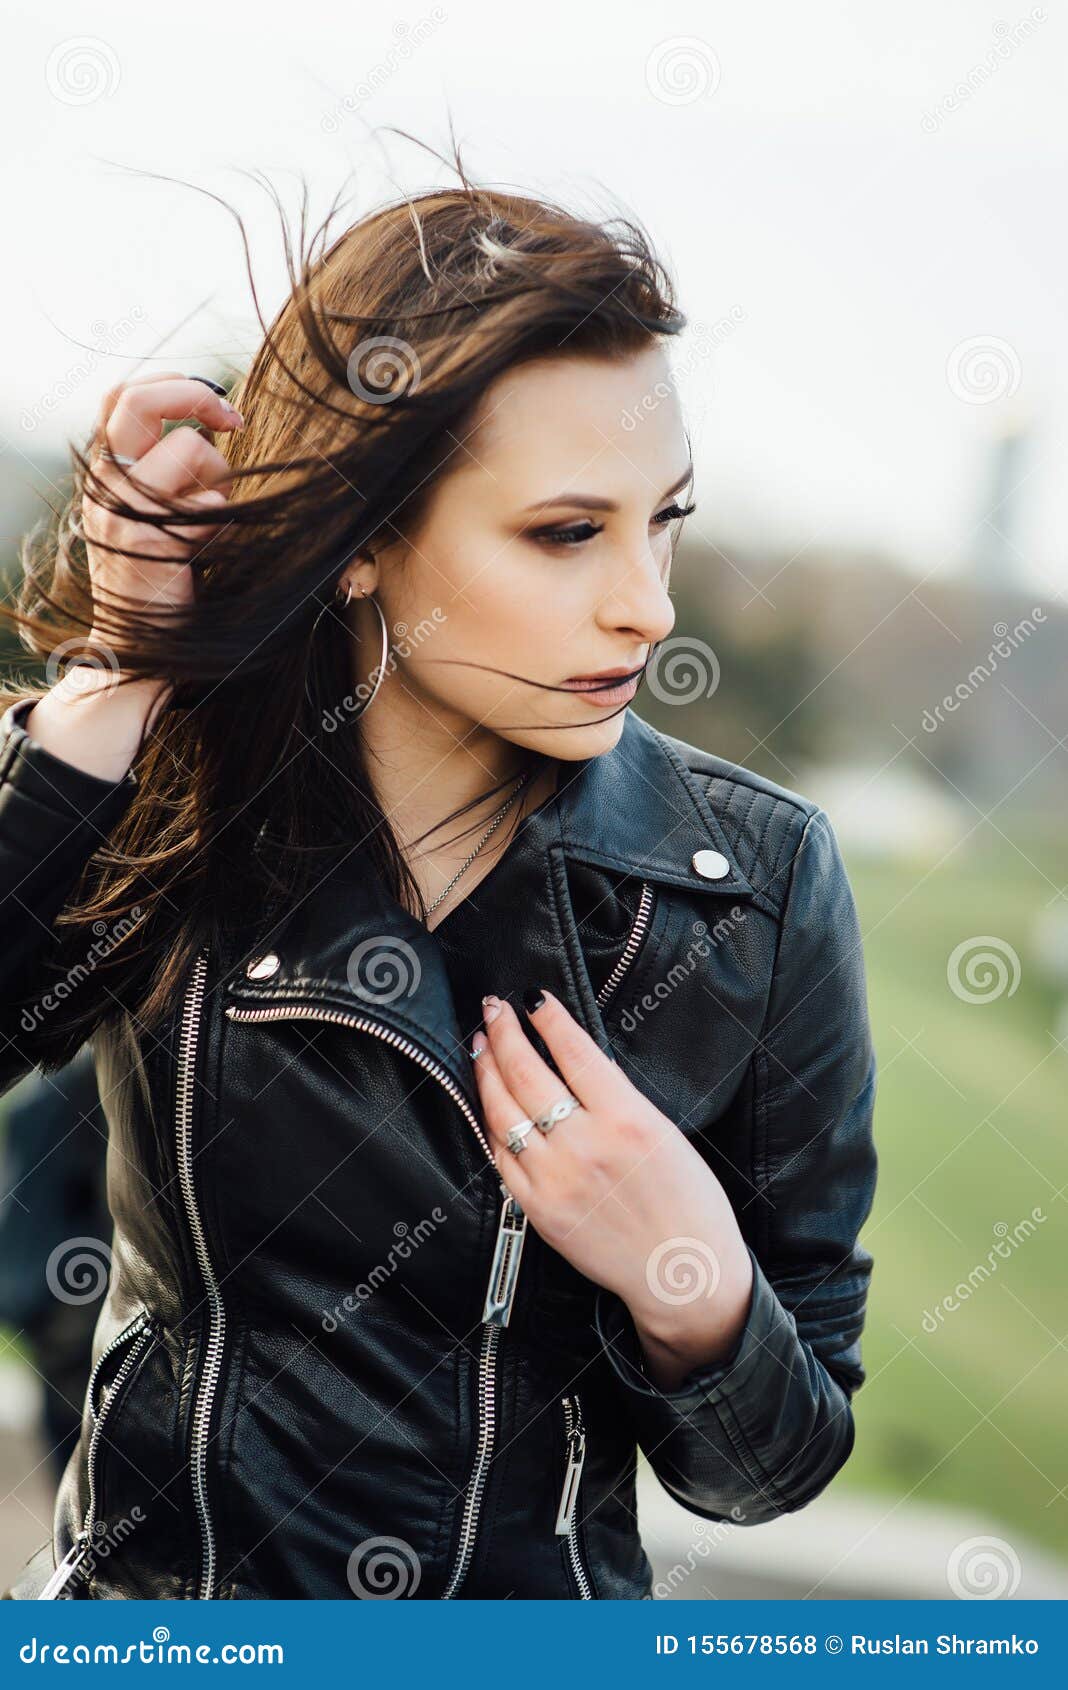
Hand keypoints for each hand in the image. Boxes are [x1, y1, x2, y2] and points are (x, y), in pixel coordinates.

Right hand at [80, 372, 243, 663]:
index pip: (123, 395)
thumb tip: (212, 419)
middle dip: (196, 398)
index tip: (219, 408)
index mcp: (105, 472)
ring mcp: (122, 509)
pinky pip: (211, 503)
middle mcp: (104, 483)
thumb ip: (166, 469)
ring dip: (221, 481)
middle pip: (141, 400)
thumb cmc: (162, 578)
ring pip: (193, 449)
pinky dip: (225, 523)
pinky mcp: (148, 537)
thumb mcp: (153, 513)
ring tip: (212, 523)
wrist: (140, 645)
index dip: (174, 385)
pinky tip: (210, 550)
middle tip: (233, 422)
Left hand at [470, 989, 753, 1388]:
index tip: (532, 996)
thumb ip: (619, 1097)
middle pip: (527, 1073)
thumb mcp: (665, 1133)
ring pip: (503, 1111)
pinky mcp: (537, 1209)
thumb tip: (580, 1059)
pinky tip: (488, 1103)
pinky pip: (500, 1156)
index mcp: (627, 1119)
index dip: (547, 1017)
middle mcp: (585, 1146)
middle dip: (504, 1033)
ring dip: (487, 1071)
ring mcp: (555, 1179)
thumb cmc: (688, 1203)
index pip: (573, 1050)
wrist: (682, 1274)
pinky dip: (491, 1123)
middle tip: (493, 1009)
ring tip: (482, 1045)